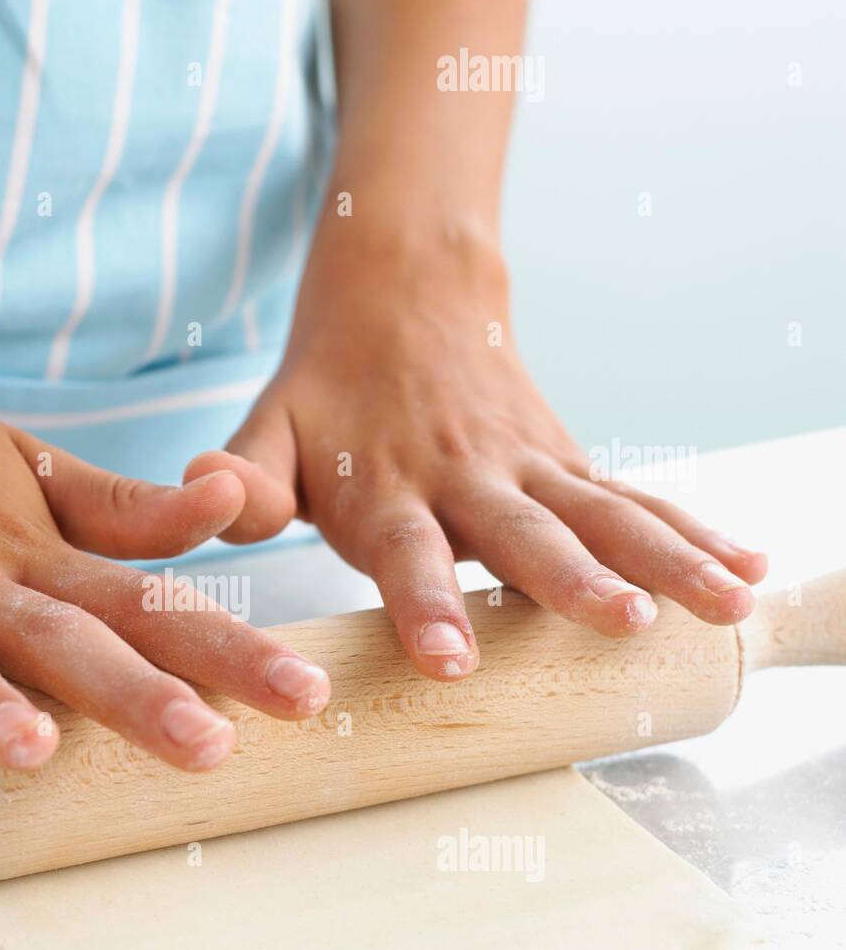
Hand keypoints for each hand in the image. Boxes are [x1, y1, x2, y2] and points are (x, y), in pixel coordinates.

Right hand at [0, 290, 330, 789]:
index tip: (303, 694)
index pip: (144, 605)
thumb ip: (125, 512)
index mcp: (30, 548)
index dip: (225, 650)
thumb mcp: (31, 471)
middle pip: (58, 636)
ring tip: (30, 751)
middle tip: (209, 748)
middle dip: (134, 694)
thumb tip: (226, 510)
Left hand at [187, 235, 766, 680]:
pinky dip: (693, 528)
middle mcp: (468, 478)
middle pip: (528, 533)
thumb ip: (241, 477)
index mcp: (388, 486)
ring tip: (727, 602)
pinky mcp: (566, 460)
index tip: (448, 658)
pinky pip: (636, 495)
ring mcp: (528, 466)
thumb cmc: (327, 388)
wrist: (401, 291)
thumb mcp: (269, 428)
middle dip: (575, 581)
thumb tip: (202, 500)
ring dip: (668, 556)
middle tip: (625, 622)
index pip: (406, 553)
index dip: (426, 604)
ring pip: (606, 512)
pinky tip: (747, 564)